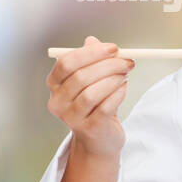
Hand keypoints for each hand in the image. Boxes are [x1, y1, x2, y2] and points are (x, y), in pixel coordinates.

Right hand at [47, 35, 135, 159]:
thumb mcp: (92, 81)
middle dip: (108, 65)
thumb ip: (91, 60)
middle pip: (80, 76)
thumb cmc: (96, 106)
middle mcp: (58, 101)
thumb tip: (93, 41)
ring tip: (125, 76)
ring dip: (114, 80)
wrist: (99, 140)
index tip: (114, 48)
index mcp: (55, 85)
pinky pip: (105, 107)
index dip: (91, 53)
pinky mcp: (89, 129)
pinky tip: (123, 89)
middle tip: (127, 62)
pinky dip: (118, 94)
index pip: (66, 63)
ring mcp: (71, 118)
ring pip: (92, 93)